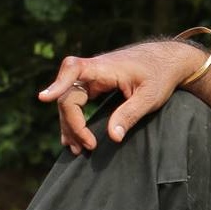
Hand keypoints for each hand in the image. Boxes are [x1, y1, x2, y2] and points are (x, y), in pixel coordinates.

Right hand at [35, 40, 204, 153]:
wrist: (167, 60)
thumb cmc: (160, 75)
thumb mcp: (150, 96)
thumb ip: (130, 114)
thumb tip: (112, 137)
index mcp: (104, 67)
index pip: (73, 69)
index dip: (57, 84)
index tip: (43, 99)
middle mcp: (92, 70)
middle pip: (68, 95)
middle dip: (72, 123)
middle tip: (88, 147)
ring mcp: (92, 78)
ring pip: (69, 101)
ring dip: (71, 125)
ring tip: (77, 149)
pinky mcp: (95, 85)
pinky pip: (77, 102)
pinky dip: (75, 120)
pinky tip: (74, 138)